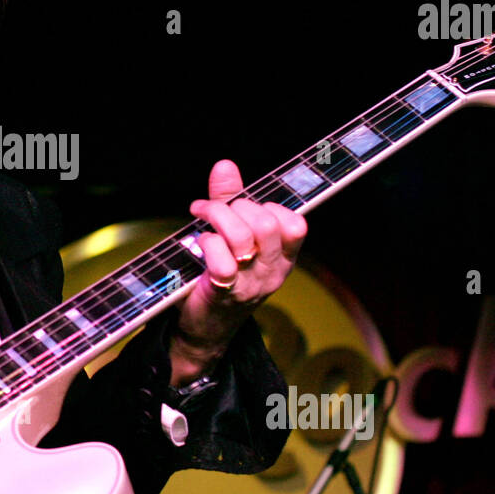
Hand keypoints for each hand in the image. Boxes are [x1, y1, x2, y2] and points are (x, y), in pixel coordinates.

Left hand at [171, 159, 306, 384]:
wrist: (203, 328)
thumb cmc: (218, 276)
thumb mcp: (230, 235)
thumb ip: (230, 199)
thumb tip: (225, 165)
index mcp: (282, 258)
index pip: (296, 225)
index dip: (268, 206)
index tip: (242, 206)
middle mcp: (272, 272)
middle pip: (267, 224)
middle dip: (236, 207)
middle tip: (213, 212)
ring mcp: (250, 285)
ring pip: (245, 237)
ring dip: (217, 219)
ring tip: (201, 220)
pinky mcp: (225, 293)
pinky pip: (222, 262)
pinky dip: (206, 245)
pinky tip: (198, 245)